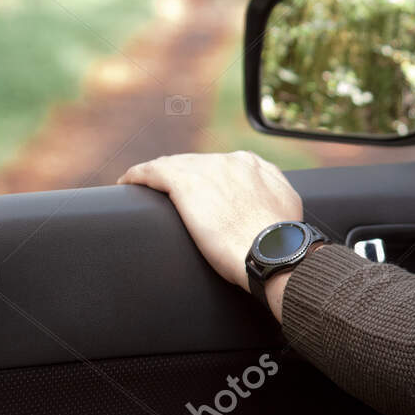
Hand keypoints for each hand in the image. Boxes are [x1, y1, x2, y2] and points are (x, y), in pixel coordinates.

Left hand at [117, 150, 304, 290]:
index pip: (220, 165)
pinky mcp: (184, 183)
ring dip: (156, 175)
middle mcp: (229, 161)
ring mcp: (206, 170)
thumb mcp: (286, 207)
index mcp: (253, 166)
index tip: (198, 192)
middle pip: (194, 164)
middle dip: (180, 177)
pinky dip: (137, 176)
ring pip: (172, 165)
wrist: (273, 252)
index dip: (205, 178)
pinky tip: (127, 183)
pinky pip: (151, 172)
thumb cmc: (280, 243)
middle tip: (167, 196)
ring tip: (141, 186)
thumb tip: (263, 202)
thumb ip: (271, 194)